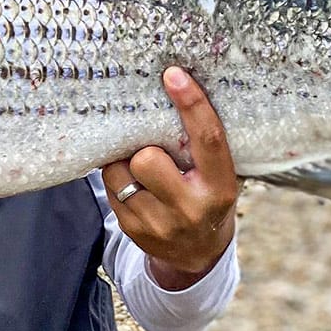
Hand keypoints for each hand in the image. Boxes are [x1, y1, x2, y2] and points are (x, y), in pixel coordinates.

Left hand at [103, 67, 238, 290]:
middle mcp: (190, 208)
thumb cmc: (207, 199)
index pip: (207, 140)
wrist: (197, 257)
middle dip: (144, 149)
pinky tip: (133, 186)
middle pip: (147, 159)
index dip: (191, 104)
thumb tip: (173, 90)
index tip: (173, 74)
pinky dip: (118, 180)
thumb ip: (202, 147)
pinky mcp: (133, 230)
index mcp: (219, 187)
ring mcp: (159, 223)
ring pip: (119, 172)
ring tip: (140, 170)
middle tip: (150, 149)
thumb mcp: (220, 177)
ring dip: (124, 163)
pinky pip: (110, 188)